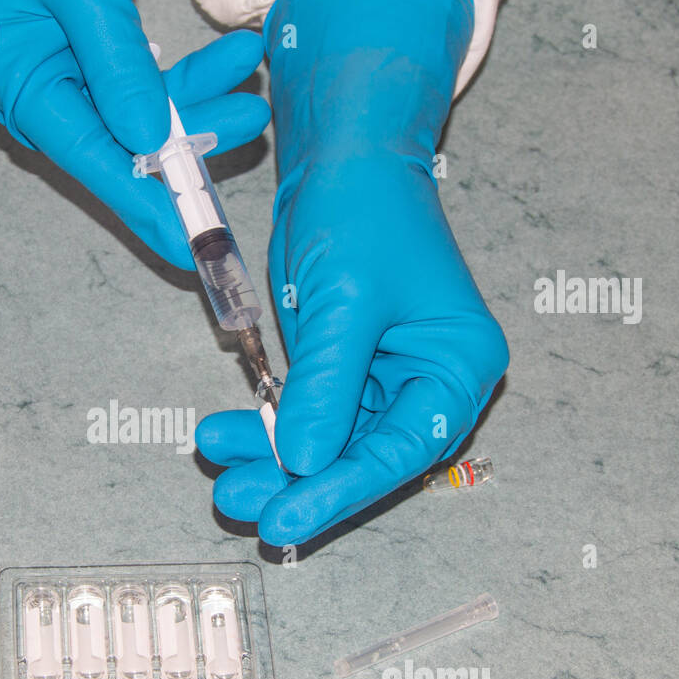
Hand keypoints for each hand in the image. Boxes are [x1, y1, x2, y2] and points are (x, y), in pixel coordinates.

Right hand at [0, 0, 269, 267]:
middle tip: (253, 122)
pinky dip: (184, 76)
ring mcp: (56, 75)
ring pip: (140, 115)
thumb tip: (153, 140)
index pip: (92, 160)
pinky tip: (231, 56)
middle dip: (191, 140)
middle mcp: (31, 90)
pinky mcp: (83, 57)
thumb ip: (118, 65)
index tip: (191, 245)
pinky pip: (139, 83)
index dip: (146, 205)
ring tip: (251, 71)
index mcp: (12, 81)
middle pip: (121, 145)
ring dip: (198, 101)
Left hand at [196, 0, 508, 545]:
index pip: (400, 450)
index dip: (340, 491)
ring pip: (329, 443)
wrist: (343, 157)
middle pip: (364, 457)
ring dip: (273, 461)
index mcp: (459, 366)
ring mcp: (384, 379)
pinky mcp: (345, 370)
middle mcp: (429, 382)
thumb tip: (305, 464)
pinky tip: (222, 436)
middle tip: (238, 503)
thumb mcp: (345, 303)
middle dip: (299, 483)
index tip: (284, 521)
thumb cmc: (363, 211)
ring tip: (220, 476)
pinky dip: (267, 428)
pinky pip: (307, 414)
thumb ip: (327, 387)